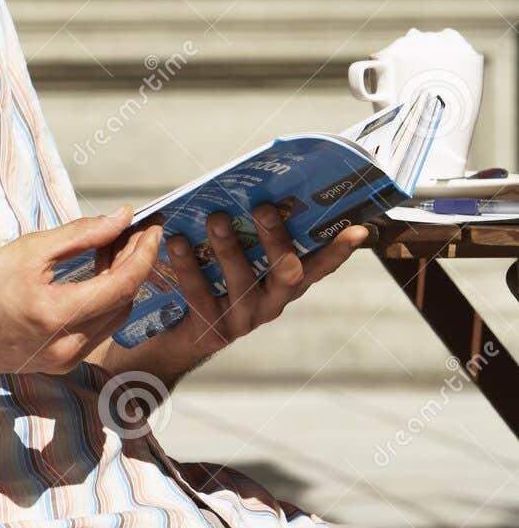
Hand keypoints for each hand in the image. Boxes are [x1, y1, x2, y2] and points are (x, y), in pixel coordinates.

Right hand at [0, 205, 162, 375]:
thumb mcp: (29, 250)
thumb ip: (81, 234)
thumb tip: (121, 219)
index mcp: (57, 315)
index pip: (123, 284)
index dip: (143, 252)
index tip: (151, 226)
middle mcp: (66, 347)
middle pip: (123, 303)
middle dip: (133, 265)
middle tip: (129, 232)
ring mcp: (62, 361)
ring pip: (112, 320)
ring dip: (119, 284)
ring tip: (109, 249)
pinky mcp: (56, 365)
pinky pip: (94, 332)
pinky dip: (100, 303)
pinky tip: (91, 276)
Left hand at [89, 204, 368, 385]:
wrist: (167, 340)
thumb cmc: (204, 284)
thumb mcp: (228, 258)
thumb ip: (243, 230)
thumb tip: (246, 187)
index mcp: (280, 286)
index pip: (317, 267)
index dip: (338, 251)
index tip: (359, 228)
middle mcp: (269, 305)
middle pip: (286, 273)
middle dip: (277, 238)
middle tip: (264, 207)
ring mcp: (241, 321)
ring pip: (242, 283)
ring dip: (230, 248)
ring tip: (215, 218)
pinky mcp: (209, 331)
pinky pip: (199, 295)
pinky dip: (187, 265)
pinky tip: (175, 242)